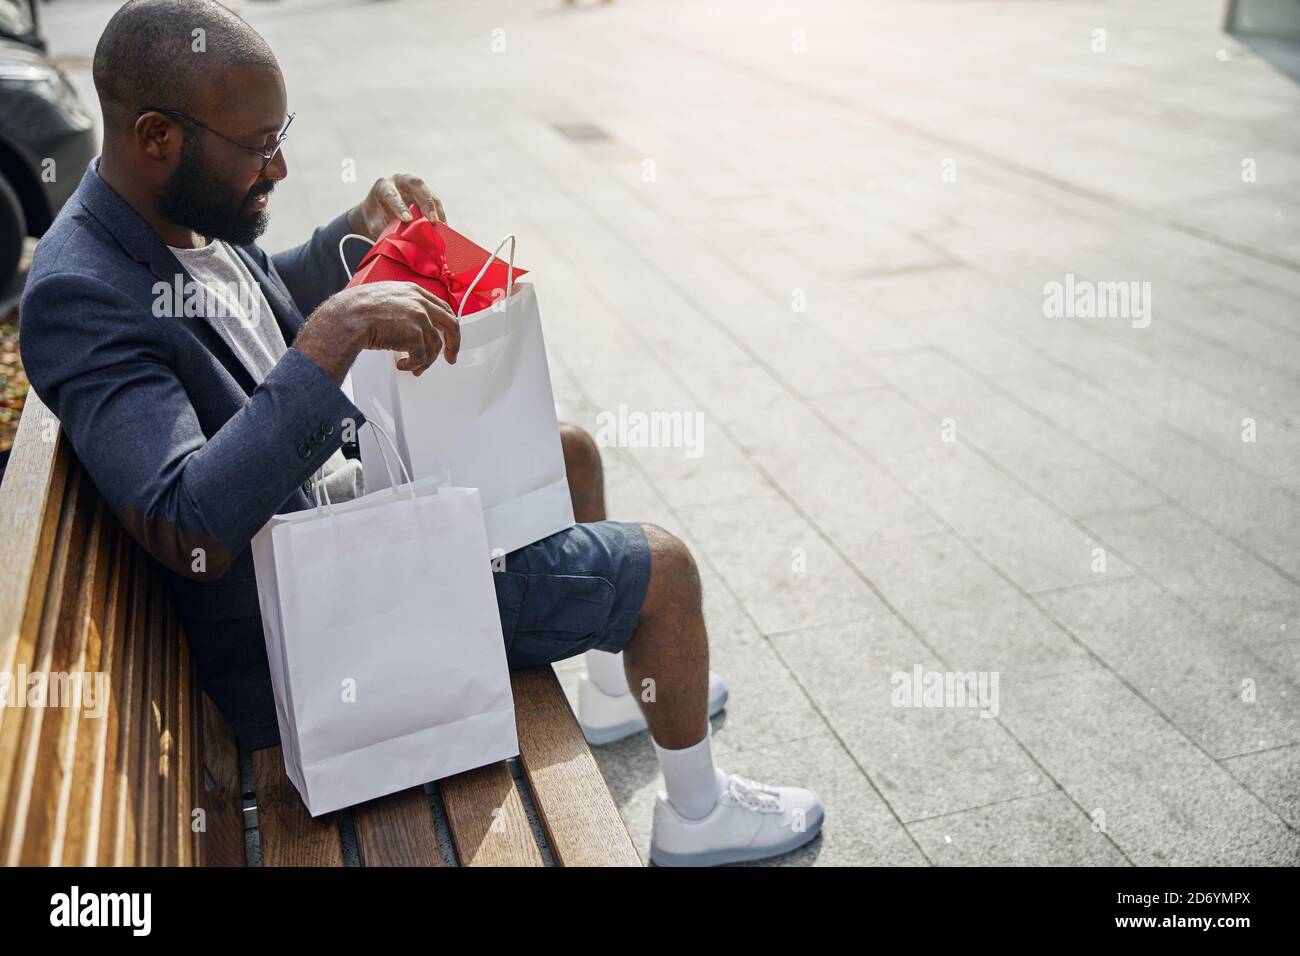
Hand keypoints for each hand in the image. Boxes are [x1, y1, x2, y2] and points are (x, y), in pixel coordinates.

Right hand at [294, 281, 460, 383]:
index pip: (442, 307)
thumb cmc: (357, 309)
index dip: (447, 324)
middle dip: (453, 343)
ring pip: (434, 346)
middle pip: (450, 324)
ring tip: (414, 368)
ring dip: (425, 361)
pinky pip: (421, 357)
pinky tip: (403, 366)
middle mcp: (420, 302)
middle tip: (451, 358)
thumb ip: (402, 304)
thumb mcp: (385, 296)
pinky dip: (413, 365)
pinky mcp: (414, 335)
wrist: (347, 317)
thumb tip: (409, 321)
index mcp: (414, 291)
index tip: (448, 335)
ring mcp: (419, 318)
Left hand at [346, 173, 446, 240]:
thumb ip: (381, 228)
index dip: (400, 207)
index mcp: (383, 186)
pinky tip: (443, 225)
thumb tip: (395, 239)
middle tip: (432, 219)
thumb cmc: (374, 217)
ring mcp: (414, 185)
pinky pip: (434, 200)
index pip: (392, 194)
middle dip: (426, 202)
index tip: (407, 219)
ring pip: (428, 191)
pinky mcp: (424, 193)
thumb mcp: (372, 223)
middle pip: (416, 184)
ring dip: (436, 208)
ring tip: (441, 225)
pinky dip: (440, 213)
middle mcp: (400, 181)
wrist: (377, 211)